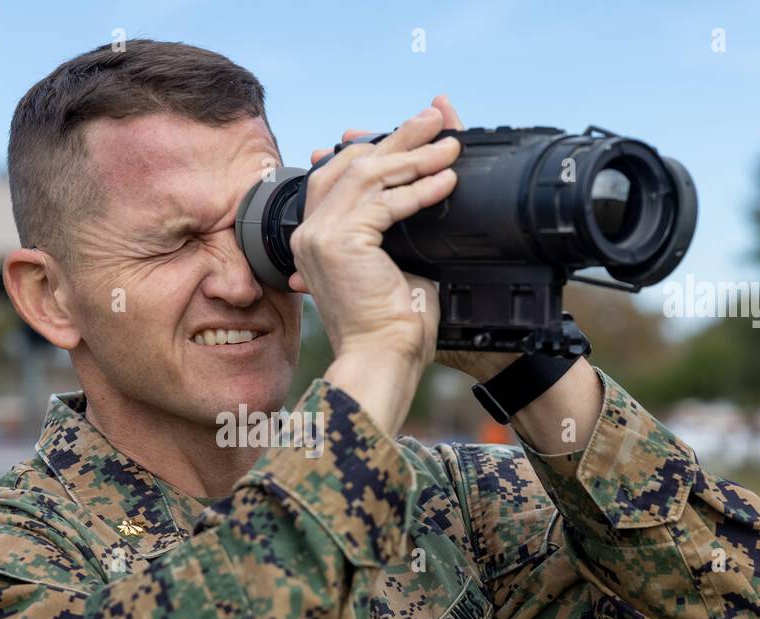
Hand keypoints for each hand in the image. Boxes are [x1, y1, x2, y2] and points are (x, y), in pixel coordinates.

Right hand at [305, 96, 522, 385]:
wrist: (382, 357)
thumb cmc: (392, 324)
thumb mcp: (396, 260)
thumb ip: (397, 224)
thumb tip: (426, 186)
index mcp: (314, 237)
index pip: (340, 174)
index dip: (376, 147)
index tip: (415, 133)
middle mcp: (308, 232)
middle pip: (352, 164)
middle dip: (398, 137)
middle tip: (436, 119)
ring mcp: (319, 235)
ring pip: (369, 175)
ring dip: (414, 155)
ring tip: (450, 144)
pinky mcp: (339, 242)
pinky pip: (385, 202)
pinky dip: (419, 189)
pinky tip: (447, 181)